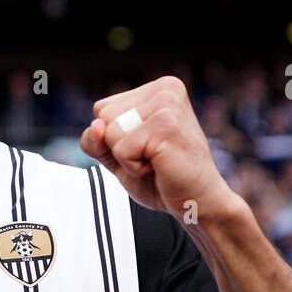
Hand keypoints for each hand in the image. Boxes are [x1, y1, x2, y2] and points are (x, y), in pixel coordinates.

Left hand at [79, 76, 239, 223]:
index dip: (114, 138)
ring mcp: (167, 104)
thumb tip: (95, 126)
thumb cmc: (162, 177)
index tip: (146, 146)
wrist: (196, 202)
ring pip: (110, 132)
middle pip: (103, 117)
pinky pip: (121, 149)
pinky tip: (159, 166)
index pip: (102, 109)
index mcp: (157, 89)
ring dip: (127, 158)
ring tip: (156, 160)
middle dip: (119, 146)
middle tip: (153, 156)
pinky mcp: (166, 124)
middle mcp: (165, 89)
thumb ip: (97, 139)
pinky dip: (133, 167)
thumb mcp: (118, 155)